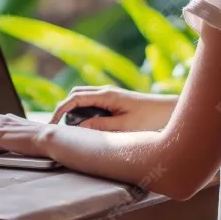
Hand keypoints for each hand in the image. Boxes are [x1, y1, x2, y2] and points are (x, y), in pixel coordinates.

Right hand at [50, 86, 174, 131]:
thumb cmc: (149, 119)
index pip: (74, 98)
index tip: (52, 124)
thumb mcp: (124, 127)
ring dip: (73, 109)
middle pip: (75, 94)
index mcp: (106, 95)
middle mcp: (105, 91)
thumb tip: (78, 128)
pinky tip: (85, 125)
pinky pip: (92, 102)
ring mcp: (109, 94)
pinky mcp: (114, 100)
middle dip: (63, 108)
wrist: (168, 110)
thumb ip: (101, 127)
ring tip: (68, 128)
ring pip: (83, 97)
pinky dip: (82, 110)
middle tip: (57, 127)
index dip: (60, 110)